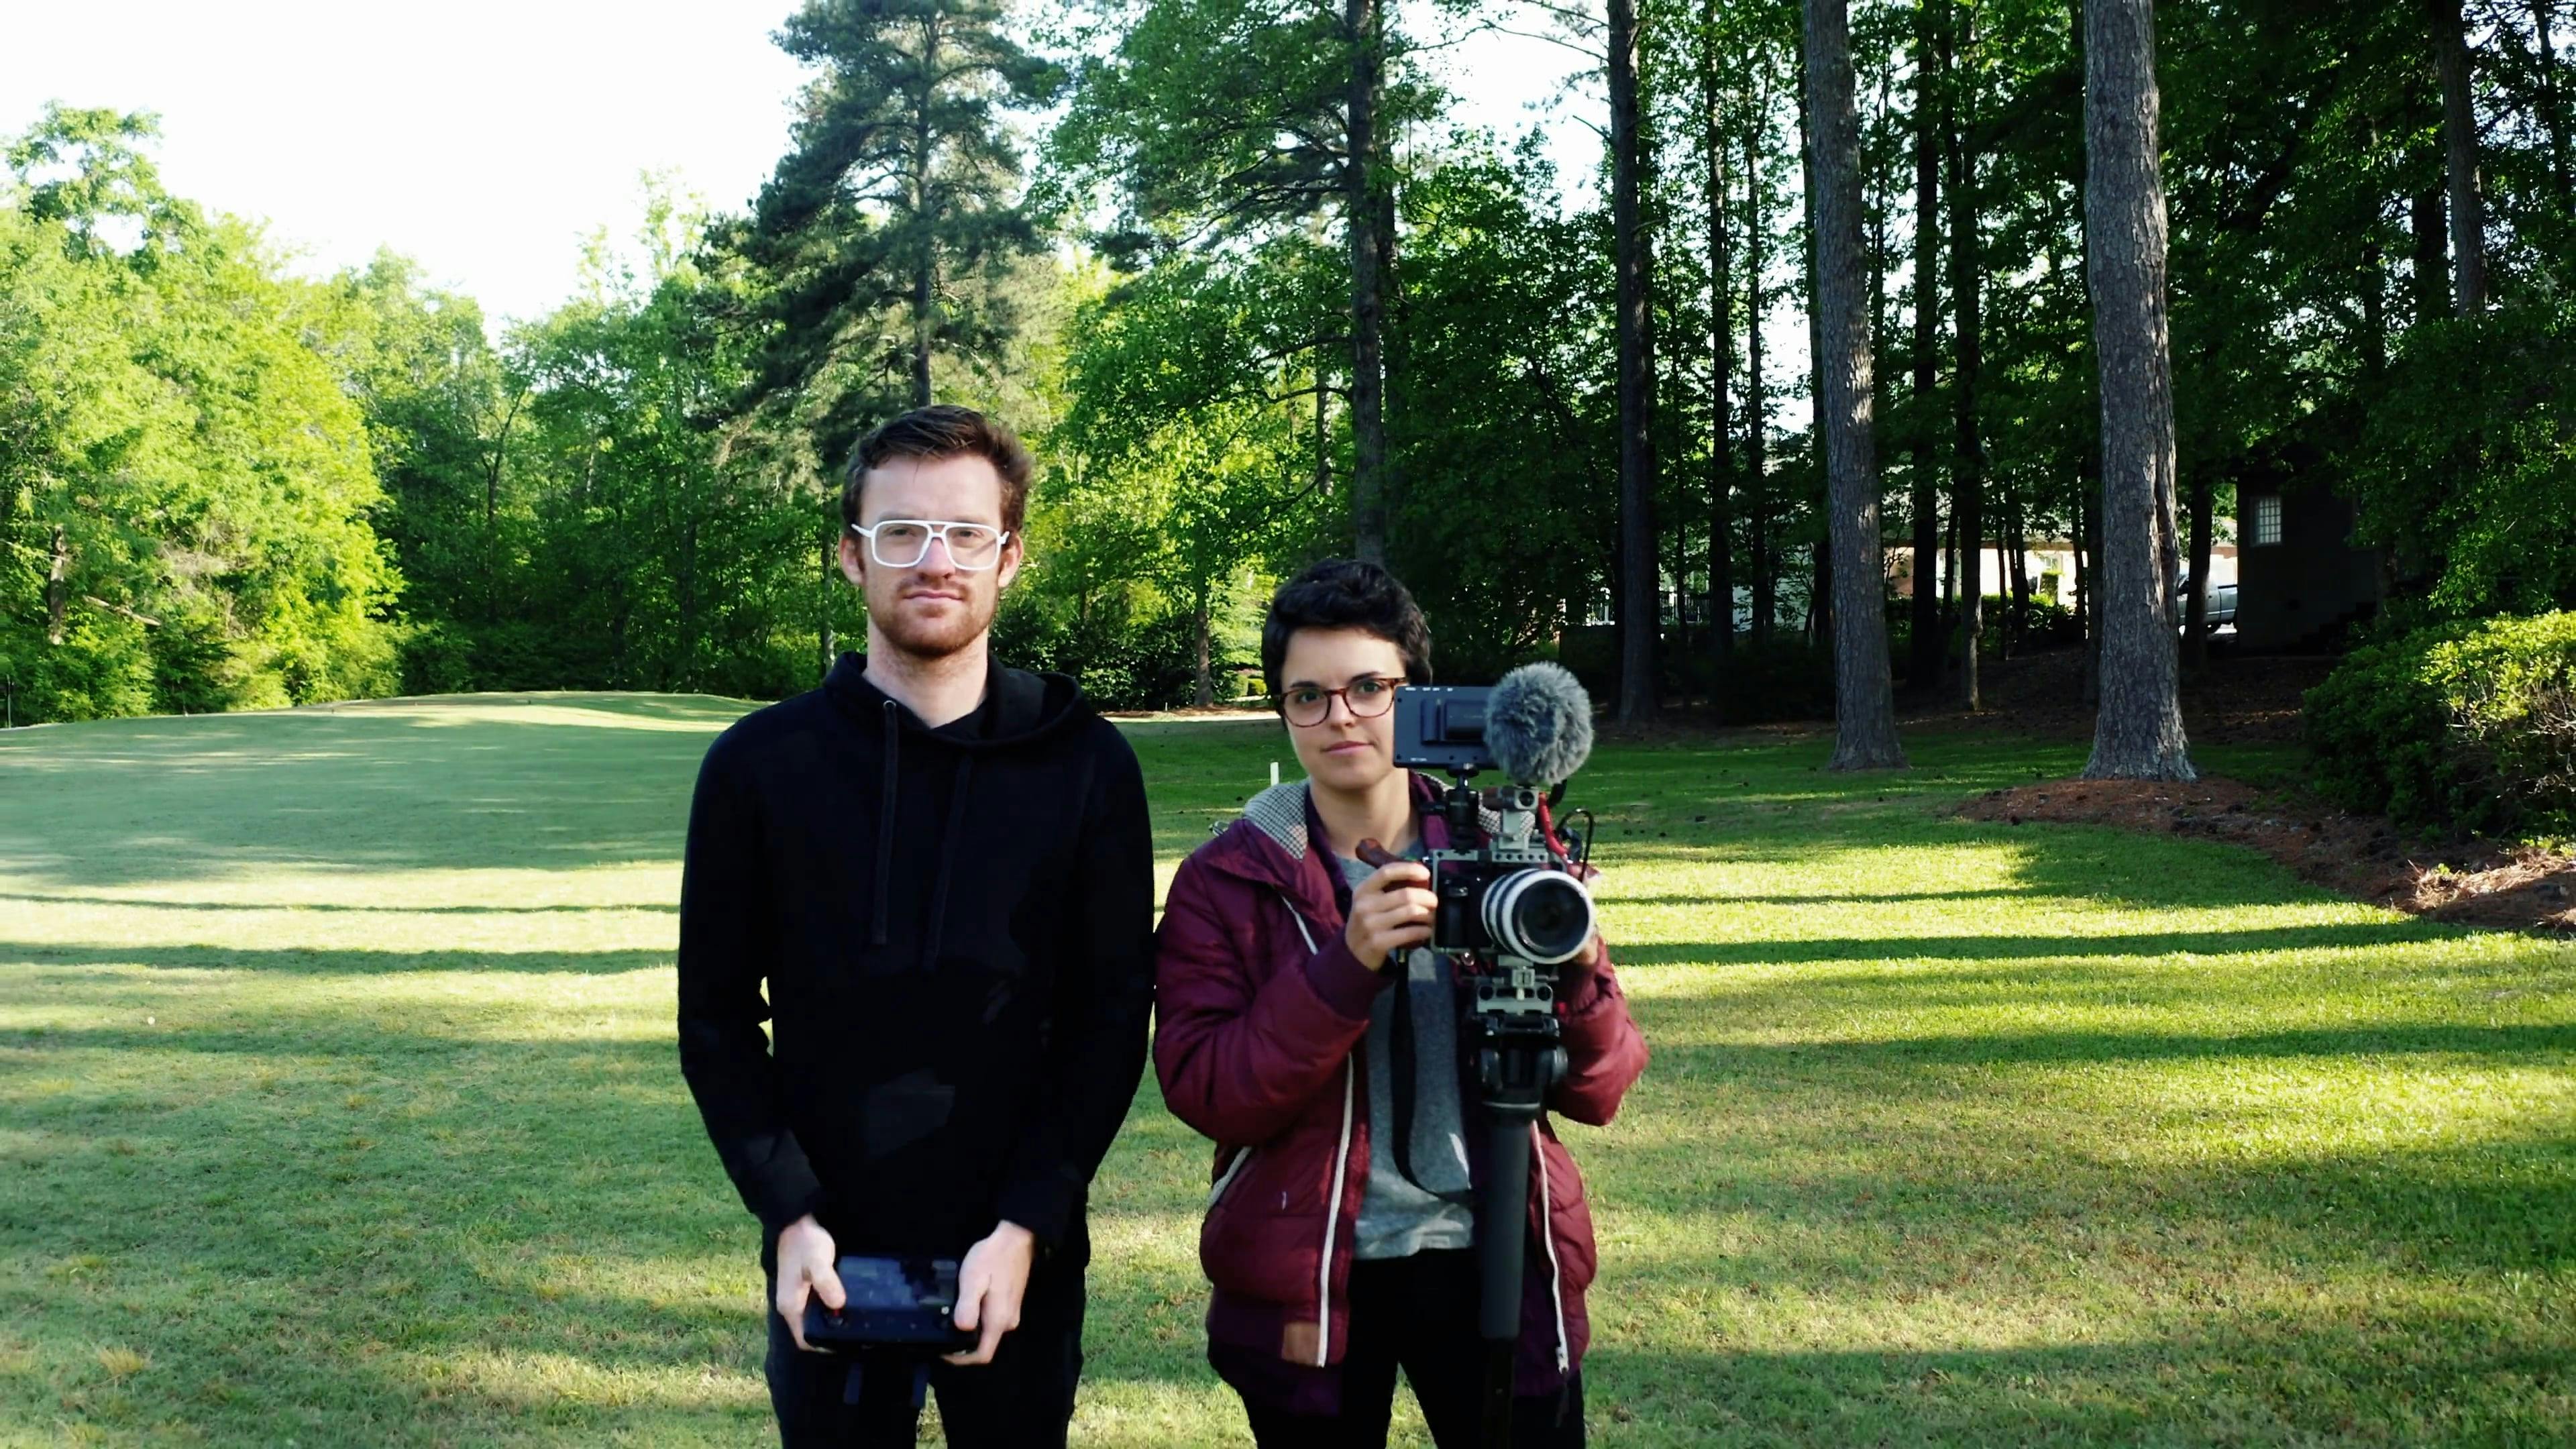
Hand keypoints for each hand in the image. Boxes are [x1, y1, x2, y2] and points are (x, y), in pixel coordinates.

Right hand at [774, 1214, 843, 1352]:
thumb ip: (827, 1283)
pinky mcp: (801, 1288)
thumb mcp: (818, 1261)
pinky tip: (845, 1303)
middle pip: (809, 1331)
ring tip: (854, 1318)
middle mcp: (790, 1306)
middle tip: (856, 1330)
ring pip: (812, 1319)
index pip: (804, 1340)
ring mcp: (795, 1297)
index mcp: (790, 1306)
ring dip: (830, 1321)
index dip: (823, 1345)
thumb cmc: (805, 1242)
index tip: (846, 1341)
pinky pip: (815, 1306)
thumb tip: (838, 1306)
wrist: (795, 1222)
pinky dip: (828, 1309)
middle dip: (830, 1334)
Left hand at [945, 1220, 1034, 1365]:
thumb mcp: (974, 1279)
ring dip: (970, 1331)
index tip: (943, 1352)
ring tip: (950, 1317)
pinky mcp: (1011, 1303)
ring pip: (988, 1332)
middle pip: (985, 1345)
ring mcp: (1012, 1312)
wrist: (1016, 1238)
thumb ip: (967, 1305)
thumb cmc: (993, 1258)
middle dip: (963, 1344)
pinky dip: (978, 1319)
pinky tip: (966, 1304)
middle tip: (942, 1331)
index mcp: (999, 1320)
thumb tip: (961, 1328)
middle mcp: (1008, 1322)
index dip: (962, 1359)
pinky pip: (992, 1320)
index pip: (982, 1355)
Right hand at [1345, 854, 1435, 971]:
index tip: (1426, 873)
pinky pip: (1410, 932)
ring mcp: (1371, 924)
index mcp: (1363, 890)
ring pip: (1411, 912)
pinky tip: (1427, 931)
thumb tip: (1421, 880)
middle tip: (1435, 902)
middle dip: (1426, 897)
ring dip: (1428, 914)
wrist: (1353, 951)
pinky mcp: (1378, 942)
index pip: (1386, 872)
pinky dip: (1424, 930)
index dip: (1408, 869)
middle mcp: (1365, 905)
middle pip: (1405, 894)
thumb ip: (1388, 890)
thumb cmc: (1367, 921)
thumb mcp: (1370, 901)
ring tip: (1432, 917)